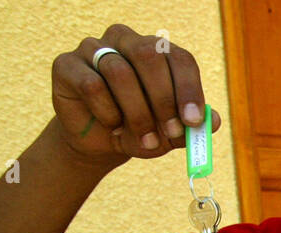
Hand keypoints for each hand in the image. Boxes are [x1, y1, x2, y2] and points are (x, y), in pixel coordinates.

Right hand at [51, 24, 221, 163]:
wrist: (102, 142)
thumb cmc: (142, 130)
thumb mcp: (171, 133)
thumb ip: (193, 126)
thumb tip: (213, 119)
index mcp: (158, 52)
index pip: (179, 58)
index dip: (189, 89)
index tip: (192, 122)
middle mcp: (126, 41)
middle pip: (149, 56)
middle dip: (163, 100)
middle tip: (169, 133)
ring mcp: (94, 48)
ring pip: (119, 71)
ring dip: (137, 113)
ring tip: (145, 139)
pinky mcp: (67, 64)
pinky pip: (92, 85)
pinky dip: (108, 113)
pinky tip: (113, 127)